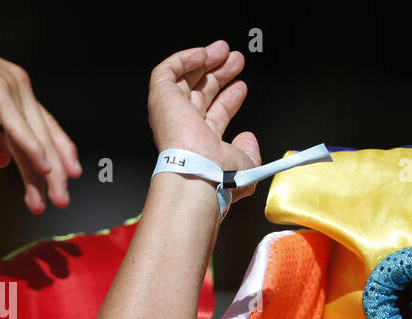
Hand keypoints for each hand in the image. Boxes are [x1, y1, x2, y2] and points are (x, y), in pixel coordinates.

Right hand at [0, 23, 81, 212]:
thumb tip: (4, 163)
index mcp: (14, 91)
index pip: (43, 127)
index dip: (58, 153)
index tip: (69, 177)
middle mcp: (19, 87)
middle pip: (45, 137)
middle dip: (57, 173)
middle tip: (62, 201)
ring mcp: (11, 87)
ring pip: (37, 137)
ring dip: (49, 172)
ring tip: (56, 199)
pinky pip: (20, 127)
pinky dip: (34, 149)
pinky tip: (46, 170)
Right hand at [147, 42, 261, 203]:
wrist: (201, 173)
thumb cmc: (220, 175)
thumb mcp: (247, 164)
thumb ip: (250, 151)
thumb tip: (249, 139)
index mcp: (202, 142)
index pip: (214, 113)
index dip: (228, 98)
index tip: (241, 85)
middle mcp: (185, 126)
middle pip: (201, 92)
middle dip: (219, 74)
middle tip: (235, 60)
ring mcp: (172, 111)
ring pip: (185, 78)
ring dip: (205, 61)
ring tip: (224, 50)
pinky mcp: (161, 97)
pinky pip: (167, 71)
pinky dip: (184, 59)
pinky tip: (203, 54)